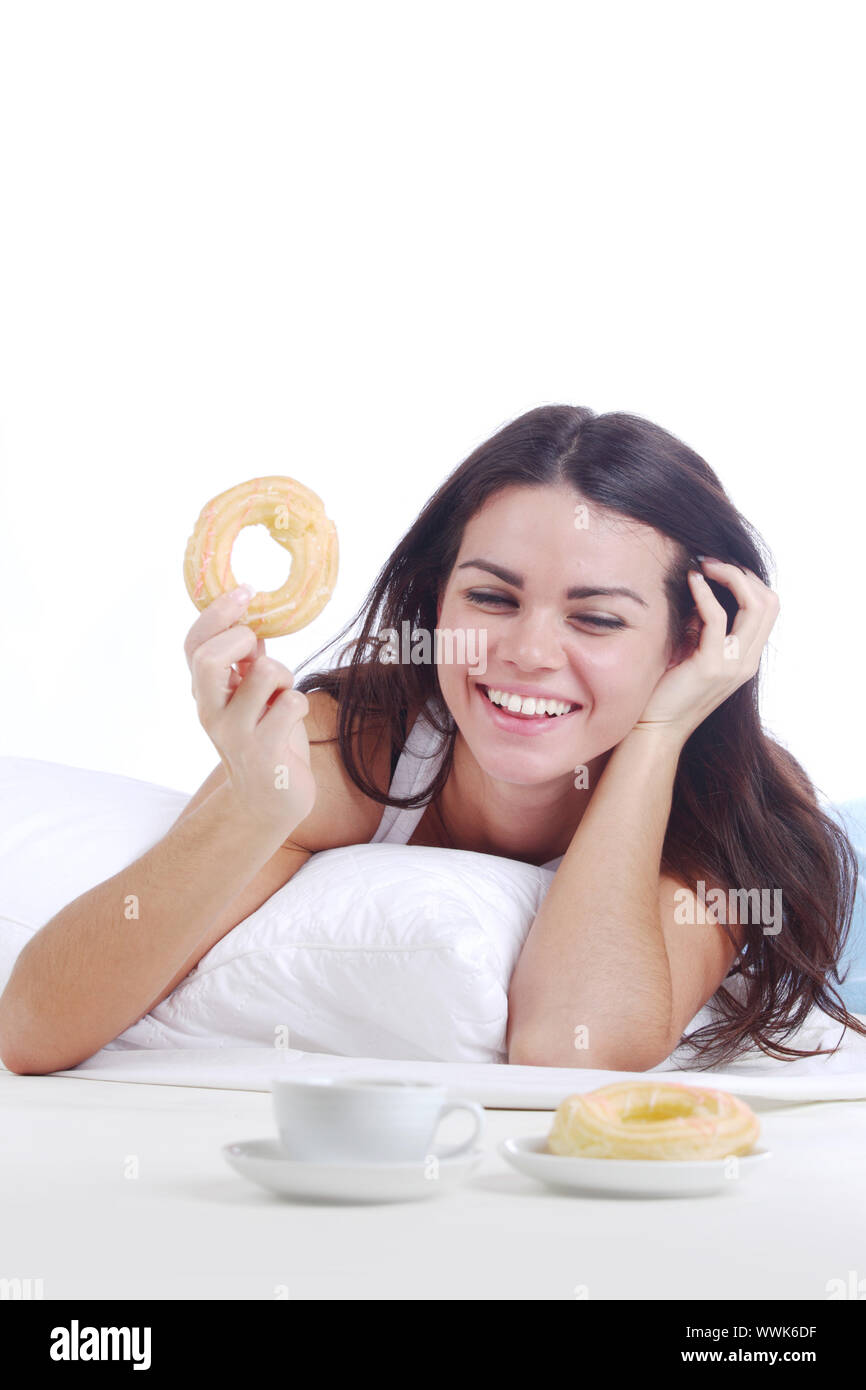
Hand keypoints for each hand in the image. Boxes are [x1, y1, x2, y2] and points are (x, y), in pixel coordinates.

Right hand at [183, 589, 315, 836]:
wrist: (269, 801)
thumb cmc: (265, 740)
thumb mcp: (250, 697)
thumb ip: (246, 664)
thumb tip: (253, 624)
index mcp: (206, 692)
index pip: (194, 644)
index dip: (218, 612)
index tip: (246, 591)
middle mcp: (211, 711)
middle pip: (209, 658)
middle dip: (244, 643)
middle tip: (259, 656)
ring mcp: (234, 734)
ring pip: (262, 673)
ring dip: (282, 674)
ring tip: (281, 693)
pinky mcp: (263, 752)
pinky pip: (291, 704)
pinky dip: (299, 704)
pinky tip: (291, 721)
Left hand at [634, 558, 779, 742]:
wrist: (654, 728)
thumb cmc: (666, 689)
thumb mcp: (692, 650)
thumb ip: (703, 625)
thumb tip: (699, 587)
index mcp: (746, 658)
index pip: (768, 608)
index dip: (748, 581)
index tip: (719, 567)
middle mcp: (746, 661)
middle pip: (769, 602)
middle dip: (742, 573)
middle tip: (711, 560)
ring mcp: (733, 665)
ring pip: (754, 605)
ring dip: (730, 576)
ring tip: (703, 565)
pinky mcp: (711, 666)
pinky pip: (718, 618)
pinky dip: (705, 592)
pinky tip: (691, 580)